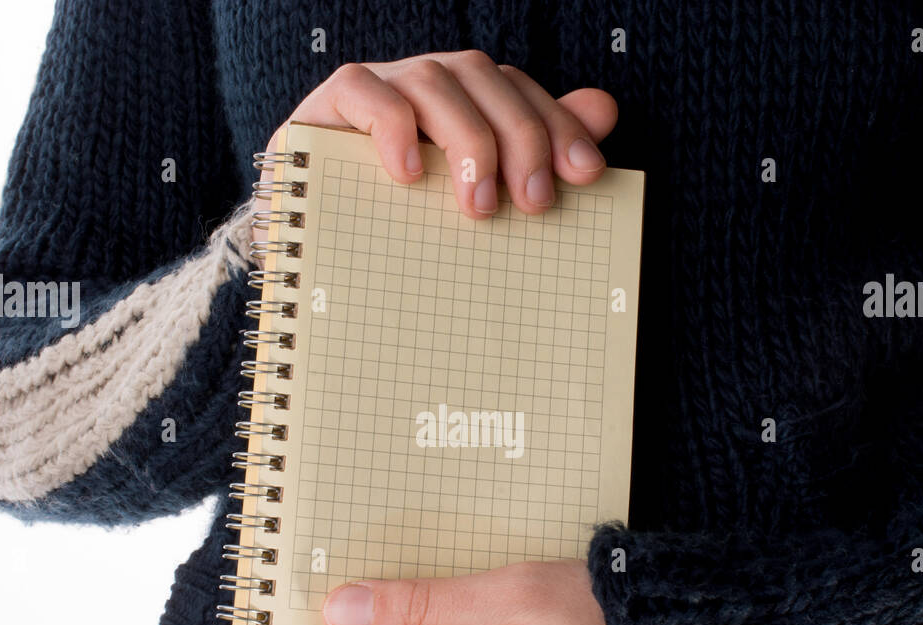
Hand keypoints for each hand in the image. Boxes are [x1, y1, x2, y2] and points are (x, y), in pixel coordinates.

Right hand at [257, 51, 617, 220]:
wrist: (317, 248)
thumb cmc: (403, 227)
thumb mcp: (476, 200)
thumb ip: (537, 155)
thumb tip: (605, 110)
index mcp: (464, 102)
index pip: (519, 90)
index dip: (557, 125)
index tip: (585, 175)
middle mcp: (425, 84)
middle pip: (483, 78)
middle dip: (521, 136)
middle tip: (534, 203)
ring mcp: (378, 88)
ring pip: (433, 80)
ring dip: (467, 139)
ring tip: (478, 205)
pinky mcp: (330, 105)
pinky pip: (365, 92)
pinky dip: (393, 126)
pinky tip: (409, 172)